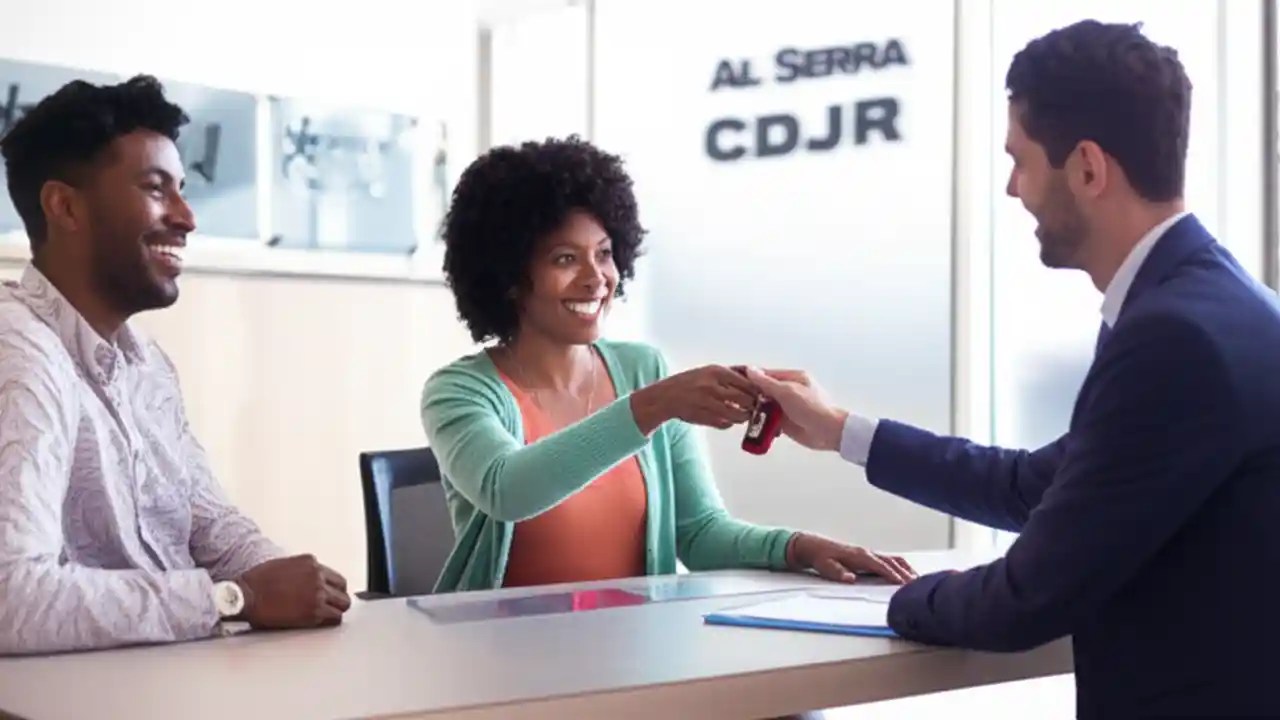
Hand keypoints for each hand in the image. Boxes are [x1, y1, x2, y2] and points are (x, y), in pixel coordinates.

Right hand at [235, 554, 350, 628]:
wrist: (244, 596)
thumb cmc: (255, 583)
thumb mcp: (282, 566)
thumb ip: (301, 572)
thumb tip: (307, 583)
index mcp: (310, 562)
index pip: (334, 576)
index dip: (332, 588)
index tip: (330, 595)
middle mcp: (317, 575)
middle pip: (343, 589)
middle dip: (337, 599)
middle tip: (331, 607)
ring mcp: (318, 593)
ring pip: (342, 604)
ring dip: (336, 611)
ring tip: (326, 617)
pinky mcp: (314, 611)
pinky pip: (333, 618)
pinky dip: (330, 621)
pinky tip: (321, 624)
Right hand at [630, 364, 758, 433]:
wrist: (665, 397)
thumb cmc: (689, 382)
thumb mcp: (708, 372)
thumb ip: (729, 374)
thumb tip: (752, 376)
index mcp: (716, 372)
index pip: (746, 382)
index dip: (757, 390)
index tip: (762, 394)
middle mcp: (713, 387)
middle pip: (745, 399)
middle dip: (753, 405)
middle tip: (756, 406)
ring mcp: (709, 404)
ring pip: (738, 414)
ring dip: (744, 416)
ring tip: (744, 414)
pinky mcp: (705, 418)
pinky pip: (726, 424)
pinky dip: (730, 423)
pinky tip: (728, 419)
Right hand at [743, 368, 847, 450]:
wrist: (828, 432)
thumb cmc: (812, 408)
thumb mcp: (787, 392)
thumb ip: (767, 382)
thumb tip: (750, 369)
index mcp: (792, 378)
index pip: (765, 374)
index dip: (749, 377)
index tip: (732, 379)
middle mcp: (788, 391)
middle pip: (763, 391)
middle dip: (750, 396)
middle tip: (733, 400)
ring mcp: (787, 407)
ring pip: (764, 406)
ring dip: (755, 411)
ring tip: (740, 413)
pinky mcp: (785, 422)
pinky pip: (768, 420)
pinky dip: (761, 422)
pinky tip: (751, 425)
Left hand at [787, 533, 917, 583]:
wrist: (814, 546)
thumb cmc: (821, 558)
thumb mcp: (826, 567)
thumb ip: (838, 573)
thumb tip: (851, 579)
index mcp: (859, 556)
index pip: (881, 566)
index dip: (893, 575)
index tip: (904, 584)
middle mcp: (867, 552)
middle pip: (892, 562)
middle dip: (905, 574)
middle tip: (919, 586)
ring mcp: (869, 553)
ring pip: (893, 560)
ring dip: (906, 569)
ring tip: (919, 580)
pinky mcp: (868, 555)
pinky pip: (889, 559)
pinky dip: (901, 565)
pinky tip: (907, 573)